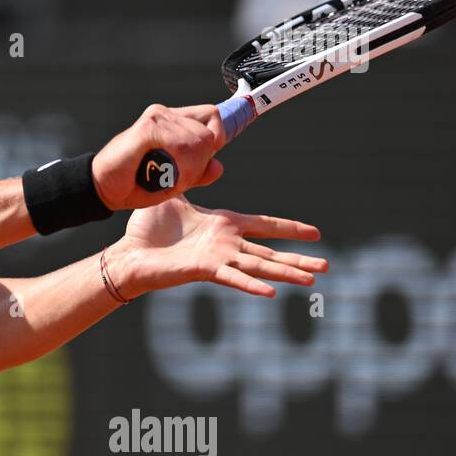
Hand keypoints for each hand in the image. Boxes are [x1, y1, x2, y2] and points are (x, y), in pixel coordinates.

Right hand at [92, 104, 226, 210]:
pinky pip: (180, 144)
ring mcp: (155, 118)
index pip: (213, 116)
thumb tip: (218, 166)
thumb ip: (198, 173)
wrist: (103, 188)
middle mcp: (165, 114)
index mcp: (172, 121)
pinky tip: (166, 175)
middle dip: (201, 162)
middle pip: (209, 133)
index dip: (215, 140)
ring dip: (190, 168)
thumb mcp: (174, 181)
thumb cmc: (135, 183)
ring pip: (198, 141)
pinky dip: (179, 165)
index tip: (202, 162)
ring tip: (170, 179)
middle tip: (181, 179)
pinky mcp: (146, 129)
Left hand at [105, 194, 326, 298]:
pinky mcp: (204, 269)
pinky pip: (232, 277)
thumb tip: (198, 161)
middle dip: (299, 259)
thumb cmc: (149, 229)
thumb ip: (190, 181)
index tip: (315, 232)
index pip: (265, 226)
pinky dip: (251, 286)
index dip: (289, 228)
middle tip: (327, 267)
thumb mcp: (175, 196)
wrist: (129, 251)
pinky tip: (273, 294)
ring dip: (286, 273)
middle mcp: (226, 244)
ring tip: (312, 280)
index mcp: (223, 225)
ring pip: (259, 267)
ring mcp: (217, 258)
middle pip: (269, 253)